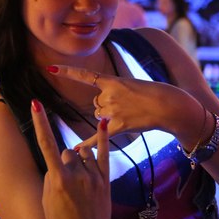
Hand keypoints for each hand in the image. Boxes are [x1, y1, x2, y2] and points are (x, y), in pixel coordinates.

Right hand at [31, 99, 110, 218]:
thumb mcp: (47, 200)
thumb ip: (52, 176)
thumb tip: (59, 161)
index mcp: (58, 179)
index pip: (46, 143)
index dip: (40, 122)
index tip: (35, 103)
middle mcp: (77, 174)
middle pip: (67, 152)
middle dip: (64, 162)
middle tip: (65, 186)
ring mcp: (93, 177)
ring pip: (83, 154)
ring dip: (79, 162)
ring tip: (79, 184)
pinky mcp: (105, 181)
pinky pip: (104, 154)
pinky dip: (103, 137)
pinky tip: (103, 122)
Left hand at [48, 64, 199, 147]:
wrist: (169, 105)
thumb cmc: (153, 94)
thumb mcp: (131, 85)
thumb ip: (113, 93)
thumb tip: (101, 108)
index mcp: (111, 81)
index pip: (85, 75)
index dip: (67, 72)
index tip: (50, 69)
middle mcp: (109, 95)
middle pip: (97, 106)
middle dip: (106, 108)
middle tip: (127, 107)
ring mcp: (114, 111)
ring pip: (100, 119)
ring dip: (110, 120)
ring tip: (131, 116)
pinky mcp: (119, 125)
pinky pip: (99, 135)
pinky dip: (87, 143)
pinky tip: (75, 149)